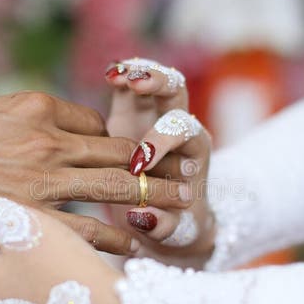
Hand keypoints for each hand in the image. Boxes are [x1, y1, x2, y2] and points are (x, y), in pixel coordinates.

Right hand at [0, 91, 184, 255]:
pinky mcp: (30, 218)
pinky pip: (89, 230)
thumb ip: (23, 125)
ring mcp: (42, 178)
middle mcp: (47, 138)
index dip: (123, 142)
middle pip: (121, 152)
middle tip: (192, 174)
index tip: (144, 156)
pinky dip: (117, 238)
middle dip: (160, 165)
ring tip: (184, 207)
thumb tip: (50, 136)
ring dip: (155, 198)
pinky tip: (136, 246)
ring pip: (117, 187)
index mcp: (35, 107)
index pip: (96, 124)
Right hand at [105, 58, 214, 265]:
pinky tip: (109, 73)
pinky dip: (121, 75)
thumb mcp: (176, 232)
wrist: (174, 217)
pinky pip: (128, 85)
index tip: (139, 162)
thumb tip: (143, 216)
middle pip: (176, 90)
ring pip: (152, 79)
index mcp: (194, 151)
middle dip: (159, 82)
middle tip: (138, 83)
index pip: (184, 132)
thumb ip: (164, 226)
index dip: (162, 141)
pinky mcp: (131, 113)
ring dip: (136, 71)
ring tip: (116, 74)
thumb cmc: (178, 224)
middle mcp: (177, 127)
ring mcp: (154, 115)